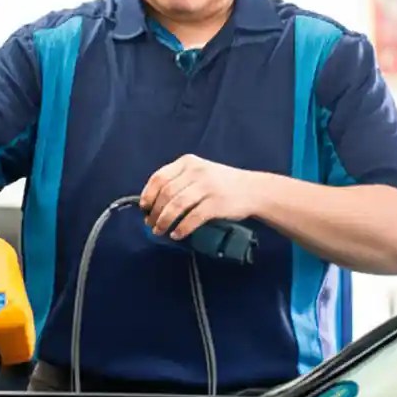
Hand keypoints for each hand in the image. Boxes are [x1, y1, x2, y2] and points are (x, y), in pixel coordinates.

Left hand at [140, 154, 258, 239]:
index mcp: (188, 162)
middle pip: (166, 194)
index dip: (148, 194)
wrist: (254, 190)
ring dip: (164, 222)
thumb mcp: (200, 172)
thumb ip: (180, 180)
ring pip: (176, 206)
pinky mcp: (216, 204)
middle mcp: (196, 172)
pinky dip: (181, 228)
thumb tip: (153, 202)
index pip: (159, 177)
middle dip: (154, 212)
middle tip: (150, 224)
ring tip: (159, 231)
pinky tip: (177, 235)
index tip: (143, 207)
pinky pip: (192, 218)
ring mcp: (207, 187)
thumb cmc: (223, 183)